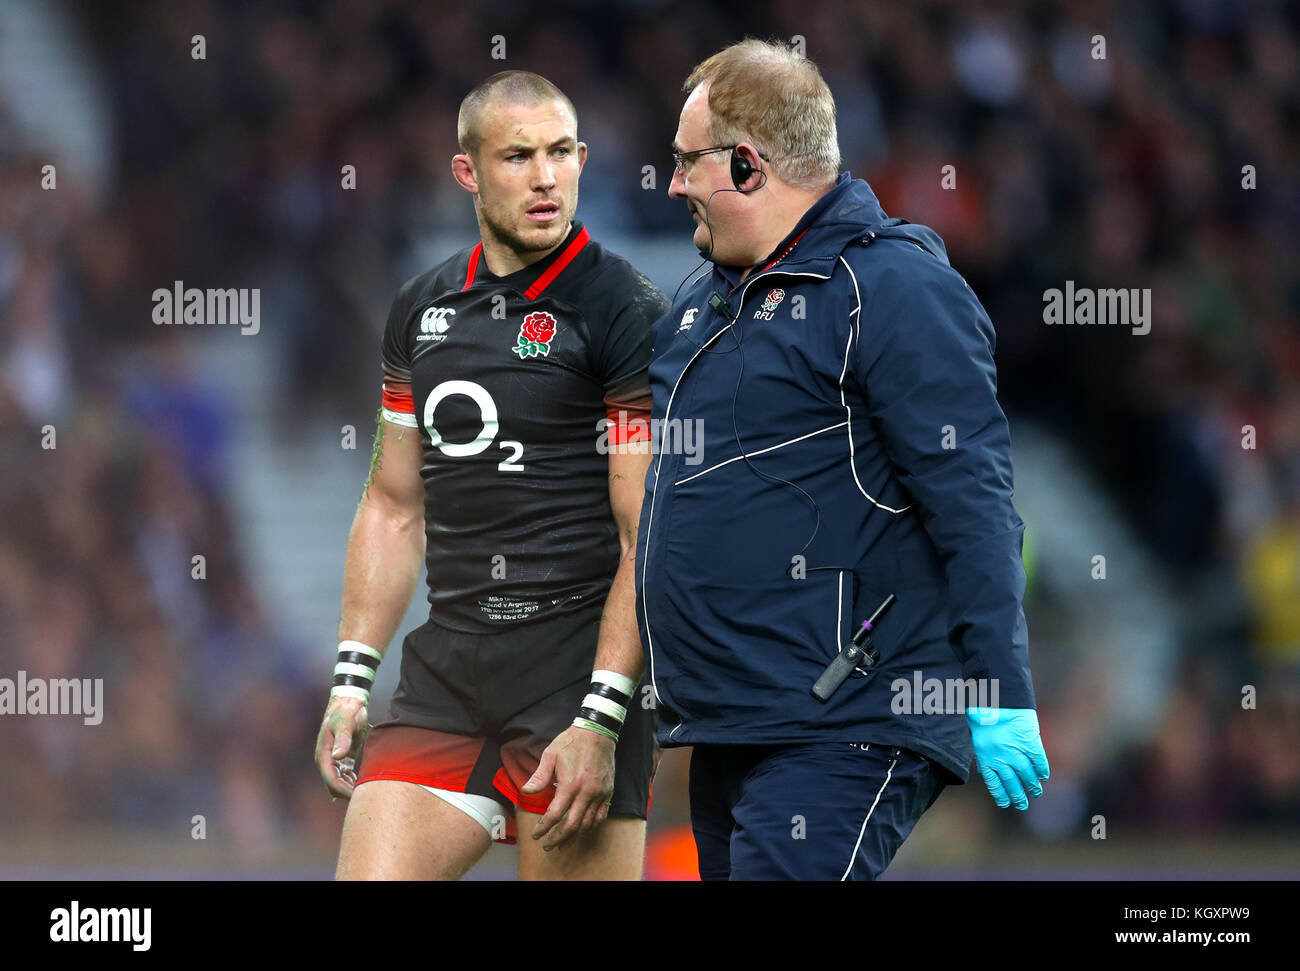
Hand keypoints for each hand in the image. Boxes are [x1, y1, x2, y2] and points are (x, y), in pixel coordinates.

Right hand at [315, 695, 369, 798]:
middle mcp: (326, 759)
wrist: (348, 703)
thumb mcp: (345, 722)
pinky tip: (362, 784)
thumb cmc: (346, 711)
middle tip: (364, 796)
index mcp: (324, 753)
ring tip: (365, 792)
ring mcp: (334, 758)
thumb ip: (343, 738)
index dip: (342, 789)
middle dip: (346, 792)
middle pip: (333, 784)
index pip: (330, 779)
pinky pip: (345, 775)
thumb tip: (337, 756)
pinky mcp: (342, 757)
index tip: (356, 794)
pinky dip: (352, 781)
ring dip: (349, 788)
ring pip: (339, 781)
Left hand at [521, 724, 615, 850]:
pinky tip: (581, 831)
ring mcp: (599, 794)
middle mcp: (586, 793)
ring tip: (562, 843)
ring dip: (573, 837)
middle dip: (557, 838)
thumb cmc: (571, 742)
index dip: (543, 828)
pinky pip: (600, 817)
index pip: (555, 815)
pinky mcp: (608, 793)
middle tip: (547, 845)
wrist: (598, 732)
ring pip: (587, 825)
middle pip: (572, 826)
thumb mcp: (550, 755)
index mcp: (570, 784)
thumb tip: (526, 792)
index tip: (536, 835)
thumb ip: (539, 776)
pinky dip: (590, 828)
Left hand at [967, 707, 1049, 809]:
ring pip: (1026, 774)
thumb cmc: (983, 713)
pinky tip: (1043, 776)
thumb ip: (983, 754)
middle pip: (1011, 781)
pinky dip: (1042, 769)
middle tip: (1022, 805)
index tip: (1006, 803)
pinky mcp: (1030, 742)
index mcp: (985, 755)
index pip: (994, 782)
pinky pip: (1038, 760)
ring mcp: (1016, 751)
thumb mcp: (977, 735)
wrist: (997, 698)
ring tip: (1036, 792)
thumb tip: (985, 771)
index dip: (1001, 794)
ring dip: (1032, 785)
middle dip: (1017, 795)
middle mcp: (1001, 757)